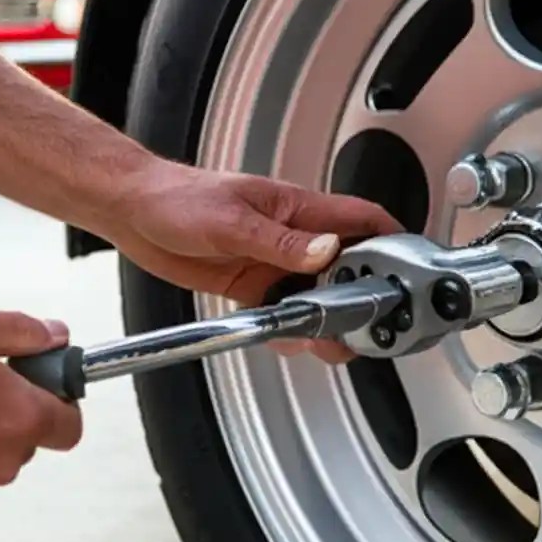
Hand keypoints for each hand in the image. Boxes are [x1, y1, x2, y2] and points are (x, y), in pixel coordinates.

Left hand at [96, 159, 403, 362]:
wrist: (133, 210)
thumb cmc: (177, 197)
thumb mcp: (231, 220)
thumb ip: (280, 241)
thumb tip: (326, 250)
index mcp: (296, 209)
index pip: (360, 221)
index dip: (391, 241)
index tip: (408, 269)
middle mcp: (290, 236)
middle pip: (345, 267)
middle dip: (361, 296)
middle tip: (367, 325)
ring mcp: (272, 261)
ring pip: (315, 294)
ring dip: (325, 319)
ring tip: (332, 344)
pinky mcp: (251, 282)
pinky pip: (282, 310)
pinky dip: (290, 328)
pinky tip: (290, 340)